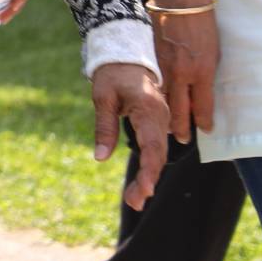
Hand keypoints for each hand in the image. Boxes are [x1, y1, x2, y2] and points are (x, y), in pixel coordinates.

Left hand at [91, 61, 169, 208]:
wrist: (126, 58)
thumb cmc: (112, 75)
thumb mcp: (102, 98)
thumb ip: (103, 127)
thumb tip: (100, 157)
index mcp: (148, 110)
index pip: (152, 145)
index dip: (150, 170)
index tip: (145, 190)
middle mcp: (161, 118)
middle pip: (158, 155)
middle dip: (147, 181)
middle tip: (133, 203)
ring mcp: (162, 122)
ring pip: (158, 154)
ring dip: (148, 178)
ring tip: (134, 200)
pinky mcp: (157, 125)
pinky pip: (156, 148)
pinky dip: (149, 167)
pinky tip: (141, 184)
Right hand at [152, 0, 219, 143]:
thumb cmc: (202, 22)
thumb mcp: (213, 51)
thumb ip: (206, 75)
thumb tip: (203, 94)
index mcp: (201, 71)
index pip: (202, 107)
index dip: (203, 123)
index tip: (204, 131)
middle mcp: (181, 73)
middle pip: (179, 111)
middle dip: (181, 128)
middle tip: (183, 139)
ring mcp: (162, 66)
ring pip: (161, 101)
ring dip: (164, 116)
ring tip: (167, 128)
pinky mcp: (148, 58)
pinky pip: (151, 85)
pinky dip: (152, 97)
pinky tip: (153, 105)